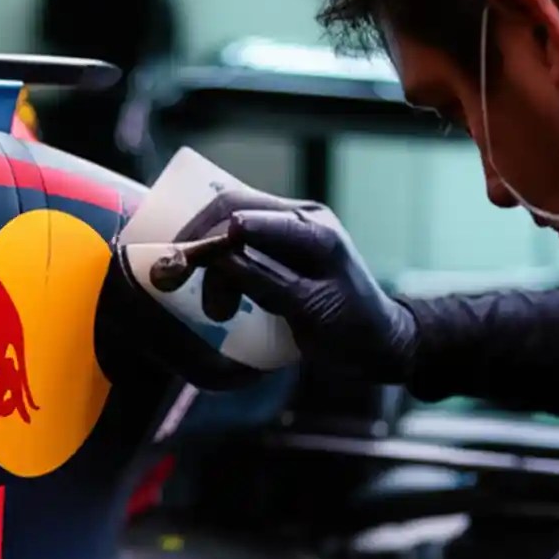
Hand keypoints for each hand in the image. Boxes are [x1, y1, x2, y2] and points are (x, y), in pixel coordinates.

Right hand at [205, 197, 419, 381]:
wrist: (380, 346)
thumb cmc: (353, 329)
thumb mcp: (309, 307)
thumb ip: (264, 279)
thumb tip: (219, 256)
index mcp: (310, 227)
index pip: (241, 213)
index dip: (204, 235)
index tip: (178, 266)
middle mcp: (298, 220)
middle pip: (229, 213)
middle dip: (201, 248)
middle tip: (191, 290)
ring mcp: (288, 234)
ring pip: (228, 231)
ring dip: (212, 268)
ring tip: (218, 313)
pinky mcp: (278, 253)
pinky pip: (237, 248)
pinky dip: (220, 270)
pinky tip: (221, 296)